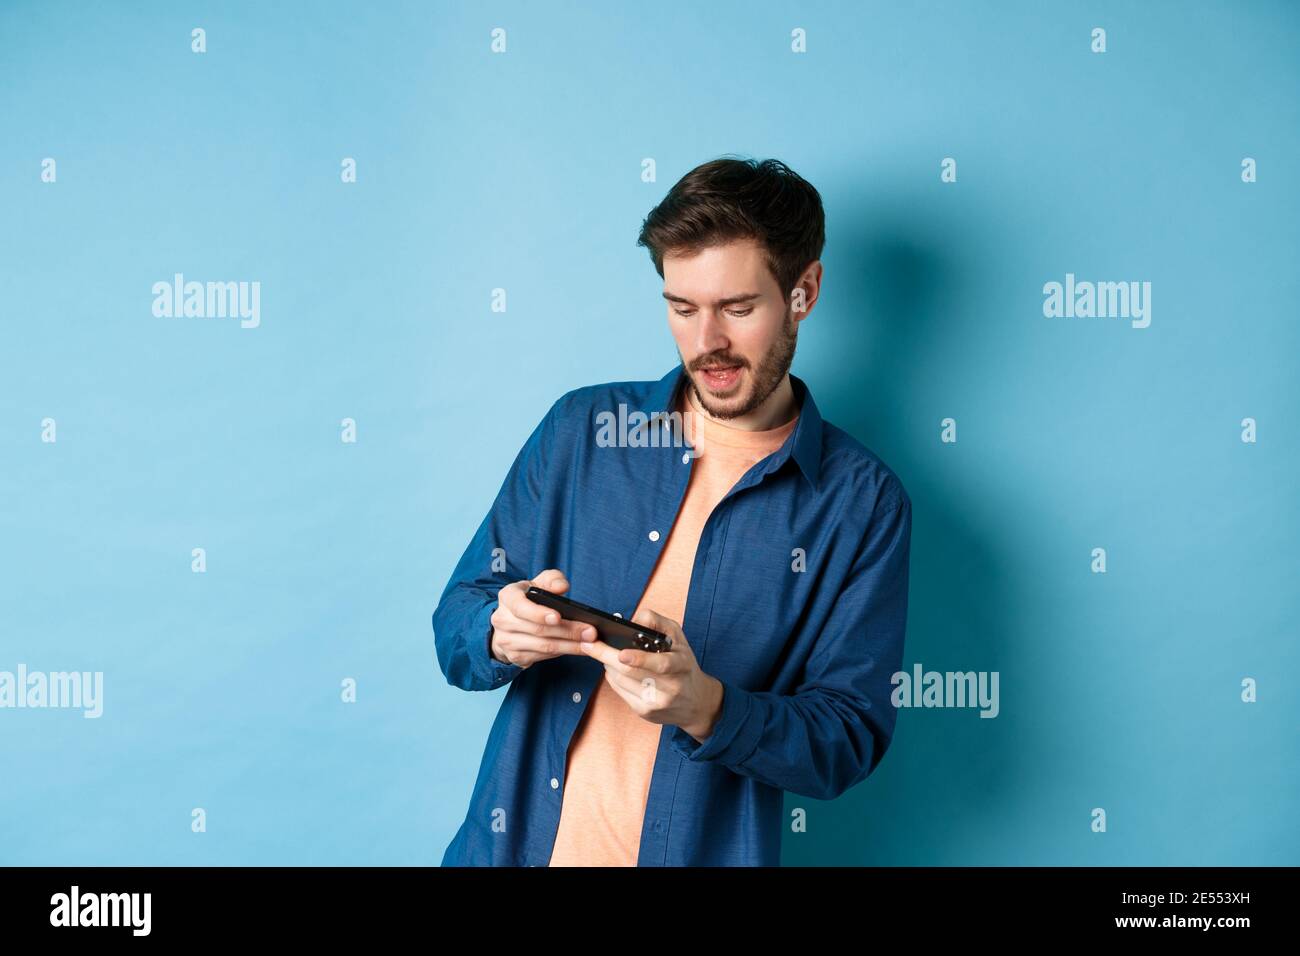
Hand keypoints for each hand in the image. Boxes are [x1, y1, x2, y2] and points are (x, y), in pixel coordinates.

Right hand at [489, 569, 597, 668]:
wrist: (509, 622)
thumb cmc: (528, 599)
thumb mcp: (537, 583)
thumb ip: (552, 580)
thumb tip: (562, 587)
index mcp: (507, 597)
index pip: (521, 606)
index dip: (539, 613)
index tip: (558, 616)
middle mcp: (503, 620)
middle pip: (538, 630)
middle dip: (568, 631)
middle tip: (590, 632)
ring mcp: (507, 641)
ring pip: (543, 646)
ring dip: (570, 646)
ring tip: (590, 643)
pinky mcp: (515, 657)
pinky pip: (543, 656)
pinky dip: (563, 652)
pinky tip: (578, 648)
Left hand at [578, 609, 722, 740]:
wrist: (696, 702)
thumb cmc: (683, 665)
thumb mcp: (678, 638)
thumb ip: (656, 622)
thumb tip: (630, 621)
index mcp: (682, 665)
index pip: (661, 664)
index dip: (640, 659)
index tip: (621, 653)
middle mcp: (670, 687)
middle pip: (631, 672)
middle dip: (606, 656)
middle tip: (589, 644)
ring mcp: (656, 703)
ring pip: (620, 680)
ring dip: (608, 664)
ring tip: (606, 654)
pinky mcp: (644, 712)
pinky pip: (619, 690)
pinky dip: (612, 676)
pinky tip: (615, 669)